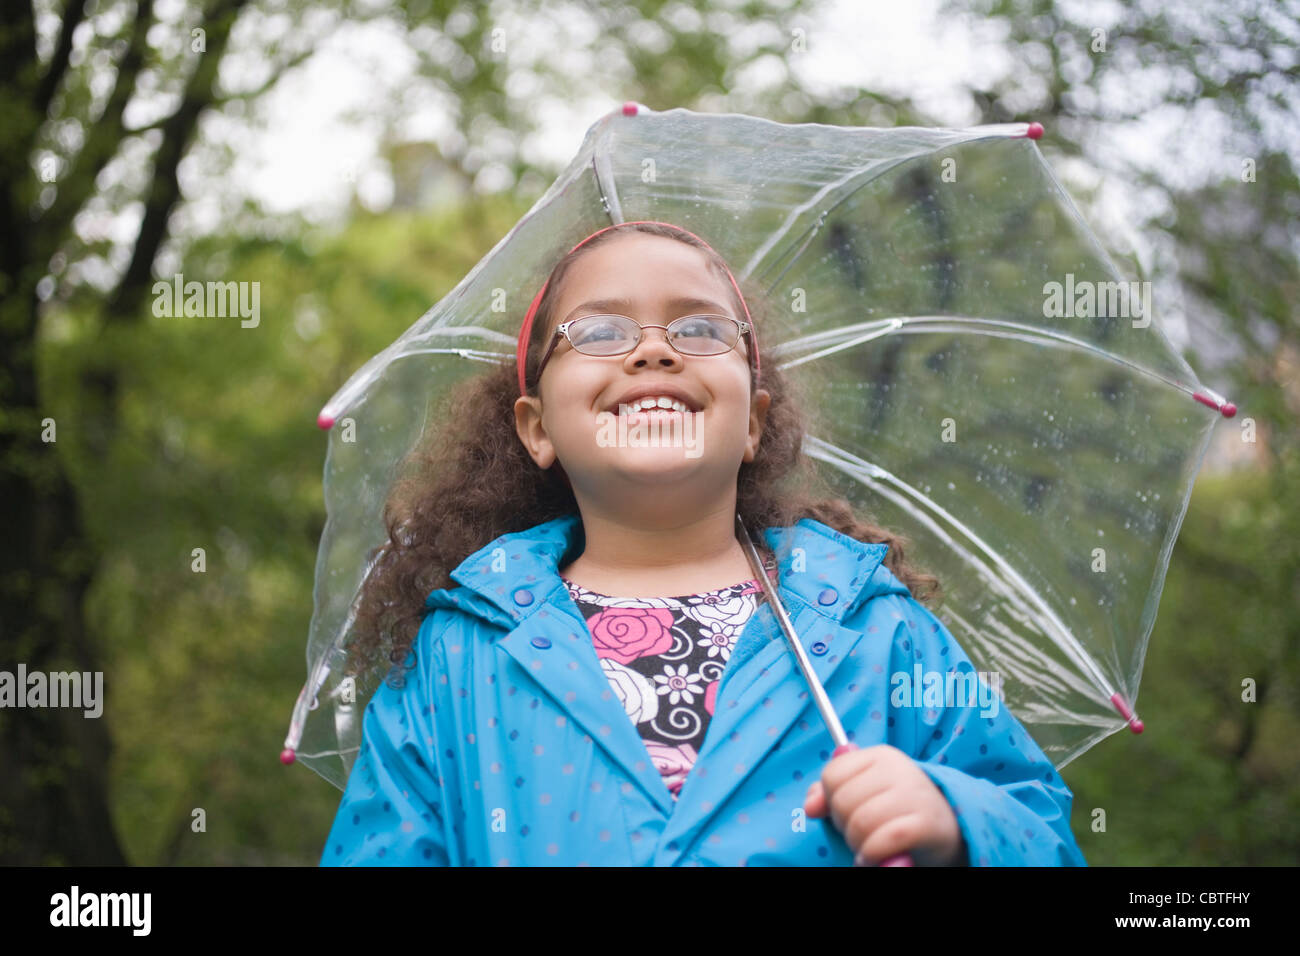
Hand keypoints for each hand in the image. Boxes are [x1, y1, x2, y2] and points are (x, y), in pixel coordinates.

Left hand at [803, 744, 966, 865]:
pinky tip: (875, 858)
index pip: (832, 776)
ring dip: (858, 844)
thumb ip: (832, 792)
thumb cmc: (901, 812)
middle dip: (845, 825)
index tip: (849, 812)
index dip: (831, 801)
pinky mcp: (926, 824)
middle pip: (843, 801)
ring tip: (869, 848)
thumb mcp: (866, 794)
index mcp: (881, 755)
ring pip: (860, 823)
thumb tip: (810, 806)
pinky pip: (882, 840)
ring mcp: (915, 795)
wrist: (951, 833)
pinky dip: (872, 854)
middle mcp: (899, 769)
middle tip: (862, 834)